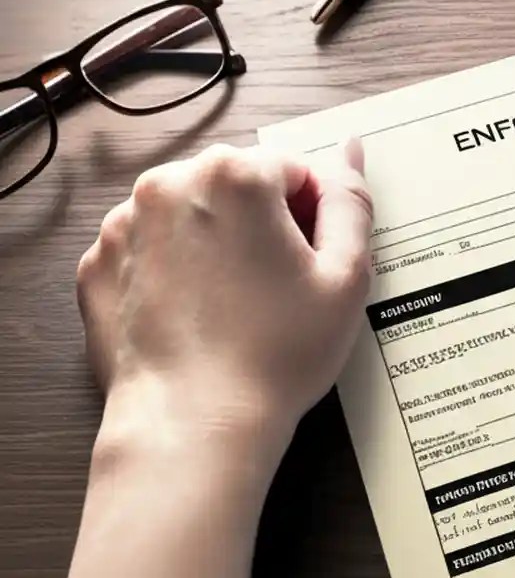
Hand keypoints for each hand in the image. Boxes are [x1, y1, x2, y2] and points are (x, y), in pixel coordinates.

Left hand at [76, 138, 372, 454]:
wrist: (193, 423)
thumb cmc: (273, 356)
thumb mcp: (346, 276)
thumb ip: (352, 203)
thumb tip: (349, 154)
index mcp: (234, 175)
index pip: (295, 170)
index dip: (314, 219)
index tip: (311, 265)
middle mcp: (170, 184)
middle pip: (238, 185)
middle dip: (262, 224)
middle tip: (278, 290)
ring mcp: (124, 224)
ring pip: (192, 213)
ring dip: (217, 243)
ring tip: (236, 307)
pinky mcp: (99, 264)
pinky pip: (152, 248)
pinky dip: (175, 270)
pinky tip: (199, 315)